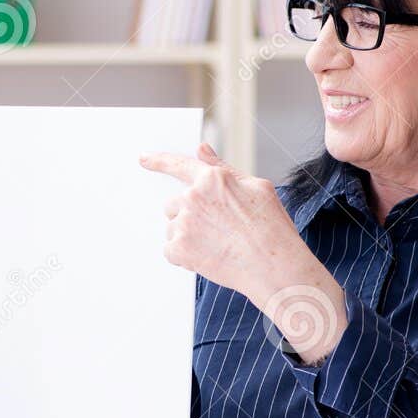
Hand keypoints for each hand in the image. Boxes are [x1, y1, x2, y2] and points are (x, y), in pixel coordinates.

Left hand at [139, 143, 346, 362]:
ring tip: (218, 245)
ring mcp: (183, 223)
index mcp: (212, 179)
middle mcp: (192, 197)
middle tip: (217, 230)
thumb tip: (201, 149)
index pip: (179, 165)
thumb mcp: (257, 188)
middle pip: (175, 204)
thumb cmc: (271, 228)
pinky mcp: (178, 248)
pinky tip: (209, 258)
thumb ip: (223, 168)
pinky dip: (185, 256)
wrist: (274, 268)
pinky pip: (171, 249)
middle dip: (189, 214)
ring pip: (173, 227)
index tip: (143, 158)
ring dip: (187, 235)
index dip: (159, 161)